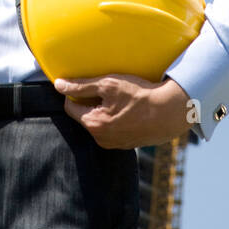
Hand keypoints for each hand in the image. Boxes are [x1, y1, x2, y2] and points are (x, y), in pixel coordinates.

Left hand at [53, 74, 192, 148]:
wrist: (170, 112)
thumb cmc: (138, 96)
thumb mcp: (107, 84)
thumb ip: (80, 86)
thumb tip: (58, 85)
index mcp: (93, 124)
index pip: (70, 107)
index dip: (74, 92)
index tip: (85, 83)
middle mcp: (102, 139)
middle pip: (85, 116)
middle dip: (90, 102)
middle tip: (104, 89)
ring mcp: (115, 144)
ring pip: (100, 123)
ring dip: (103, 110)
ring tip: (118, 98)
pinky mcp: (127, 144)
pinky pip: (113, 130)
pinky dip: (116, 119)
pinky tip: (128, 108)